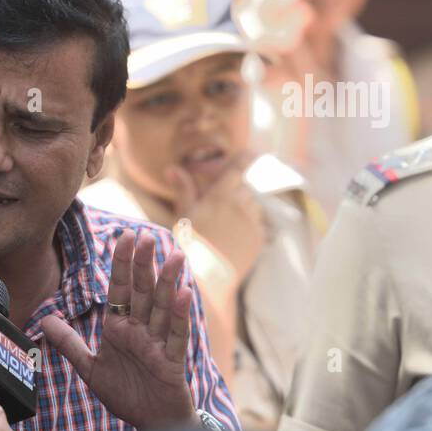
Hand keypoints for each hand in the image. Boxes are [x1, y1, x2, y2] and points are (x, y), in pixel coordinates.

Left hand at [42, 231, 196, 430]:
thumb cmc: (127, 395)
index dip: (123, 264)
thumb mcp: (91, 369)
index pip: (121, 290)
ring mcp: (158, 344)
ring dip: (168, 282)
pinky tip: (183, 293)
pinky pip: (176, 335)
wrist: (151, 425)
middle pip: (143, 292)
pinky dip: (179, 315)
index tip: (126, 236)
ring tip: (174, 256)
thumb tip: (47, 320)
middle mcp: (141, 330)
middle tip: (146, 237)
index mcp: (121, 328)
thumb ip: (70, 344)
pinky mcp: (171, 361)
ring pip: (162, 307)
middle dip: (144, 265)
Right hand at [166, 152, 264, 279]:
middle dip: (236, 189)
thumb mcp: (183, 214)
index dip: (245, 158)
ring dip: (243, 206)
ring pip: (253, 204)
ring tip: (225, 221)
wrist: (205, 278)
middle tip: (221, 200)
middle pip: (245, 186)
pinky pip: (258, 223)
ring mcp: (253, 222)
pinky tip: (232, 235)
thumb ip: (184, 189)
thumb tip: (173, 168)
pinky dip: (248, 224)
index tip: (251, 153)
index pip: (239, 167)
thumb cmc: (188, 244)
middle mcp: (241, 204)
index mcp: (221, 194)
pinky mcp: (259, 238)